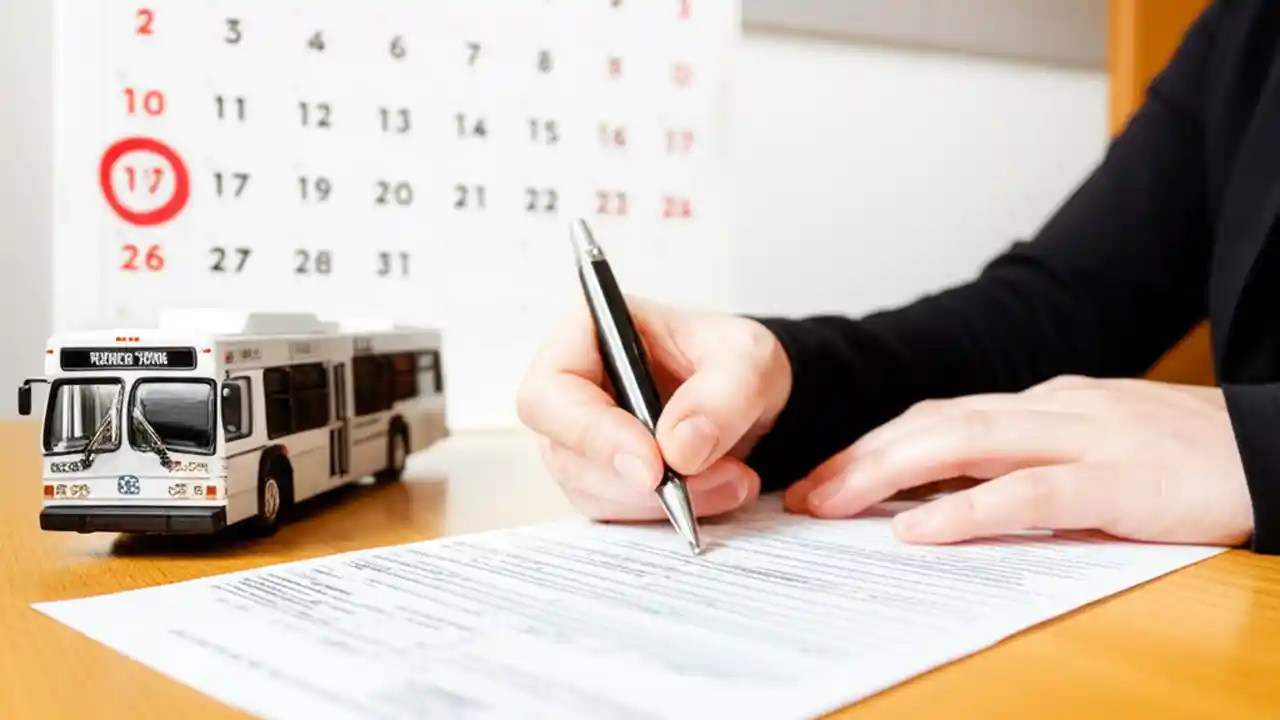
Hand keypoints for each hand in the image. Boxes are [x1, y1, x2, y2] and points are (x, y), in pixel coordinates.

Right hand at [517, 297, 791, 520]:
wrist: (753, 392)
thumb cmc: (734, 357)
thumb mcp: (749, 358)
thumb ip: (722, 396)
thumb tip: (678, 448)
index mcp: (587, 332)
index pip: (550, 393)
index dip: (592, 436)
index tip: (652, 467)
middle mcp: (571, 388)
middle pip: (567, 454)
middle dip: (639, 482)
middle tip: (712, 479)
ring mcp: (581, 438)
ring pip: (593, 492)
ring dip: (660, 502)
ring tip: (732, 479)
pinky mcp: (603, 478)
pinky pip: (618, 513)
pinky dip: (667, 513)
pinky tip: (718, 491)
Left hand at [785, 375, 1252, 546]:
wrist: (1272, 447)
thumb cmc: (1174, 457)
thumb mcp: (1088, 448)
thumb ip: (1025, 462)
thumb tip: (947, 495)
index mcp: (1041, 406)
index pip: (939, 417)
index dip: (876, 445)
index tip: (825, 475)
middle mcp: (1050, 410)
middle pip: (936, 424)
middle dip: (863, 458)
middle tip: (805, 494)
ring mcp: (1084, 439)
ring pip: (966, 443)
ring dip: (890, 472)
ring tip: (834, 502)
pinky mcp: (1118, 482)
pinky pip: (1031, 493)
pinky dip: (968, 510)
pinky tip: (920, 529)